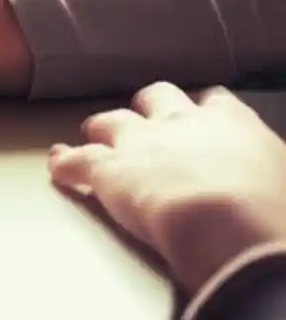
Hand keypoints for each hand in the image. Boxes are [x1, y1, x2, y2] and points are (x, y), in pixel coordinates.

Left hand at [49, 82, 285, 292]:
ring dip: (101, 130)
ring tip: (93, 139)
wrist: (232, 222)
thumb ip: (270, 178)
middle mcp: (183, 123)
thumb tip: (272, 191)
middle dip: (146, 109)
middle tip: (141, 125)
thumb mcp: (283, 183)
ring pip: (108, 121)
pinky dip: (64, 163)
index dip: (202, 111)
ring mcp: (139, 142)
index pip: (216, 103)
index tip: (199, 117)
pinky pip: (74, 160)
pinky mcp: (106, 169)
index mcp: (234, 125)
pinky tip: (57, 167)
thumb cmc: (273, 212)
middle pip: (155, 97)